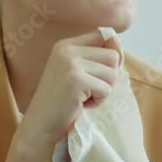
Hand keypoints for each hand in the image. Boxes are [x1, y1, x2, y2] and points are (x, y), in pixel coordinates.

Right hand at [14, 29, 120, 154]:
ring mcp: (70, 64)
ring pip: (112, 73)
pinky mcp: (76, 80)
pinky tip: (81, 104)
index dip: (111, 56)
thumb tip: (120, 53)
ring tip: (83, 97)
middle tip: (88, 90)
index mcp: (66, 45)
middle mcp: (67, 50)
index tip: (100, 73)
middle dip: (108, 77)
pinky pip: (106, 89)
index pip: (104, 36)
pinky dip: (98, 101)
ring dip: (103, 90)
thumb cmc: (62, 102)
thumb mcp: (76, 72)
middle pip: (113, 56)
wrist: (40, 125)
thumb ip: (95, 59)